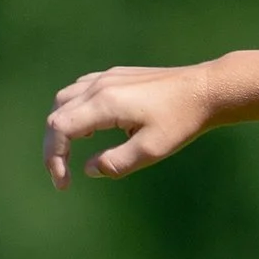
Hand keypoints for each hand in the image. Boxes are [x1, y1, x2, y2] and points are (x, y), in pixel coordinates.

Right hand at [45, 63, 214, 188]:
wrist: (205, 89)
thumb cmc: (182, 121)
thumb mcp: (152, 150)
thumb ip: (117, 162)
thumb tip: (89, 170)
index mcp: (104, 103)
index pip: (60, 128)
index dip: (54, 157)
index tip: (64, 183)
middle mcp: (98, 86)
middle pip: (57, 114)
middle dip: (54, 147)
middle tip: (63, 175)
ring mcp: (106, 78)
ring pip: (65, 100)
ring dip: (62, 127)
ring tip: (71, 154)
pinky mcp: (116, 76)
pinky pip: (81, 91)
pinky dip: (74, 111)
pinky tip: (89, 128)